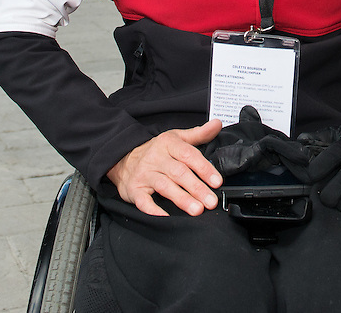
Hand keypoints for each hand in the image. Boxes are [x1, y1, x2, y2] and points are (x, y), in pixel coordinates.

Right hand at [106, 119, 223, 216]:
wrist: (122, 159)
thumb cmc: (155, 151)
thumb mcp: (176, 138)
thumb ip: (199, 133)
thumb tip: (217, 124)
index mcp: (168, 144)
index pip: (188, 155)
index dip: (204, 168)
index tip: (217, 181)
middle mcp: (156, 158)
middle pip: (179, 173)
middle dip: (197, 188)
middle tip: (211, 201)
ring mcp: (144, 174)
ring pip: (165, 186)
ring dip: (182, 199)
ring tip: (197, 210)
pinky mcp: (135, 190)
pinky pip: (143, 201)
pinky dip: (153, 210)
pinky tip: (166, 217)